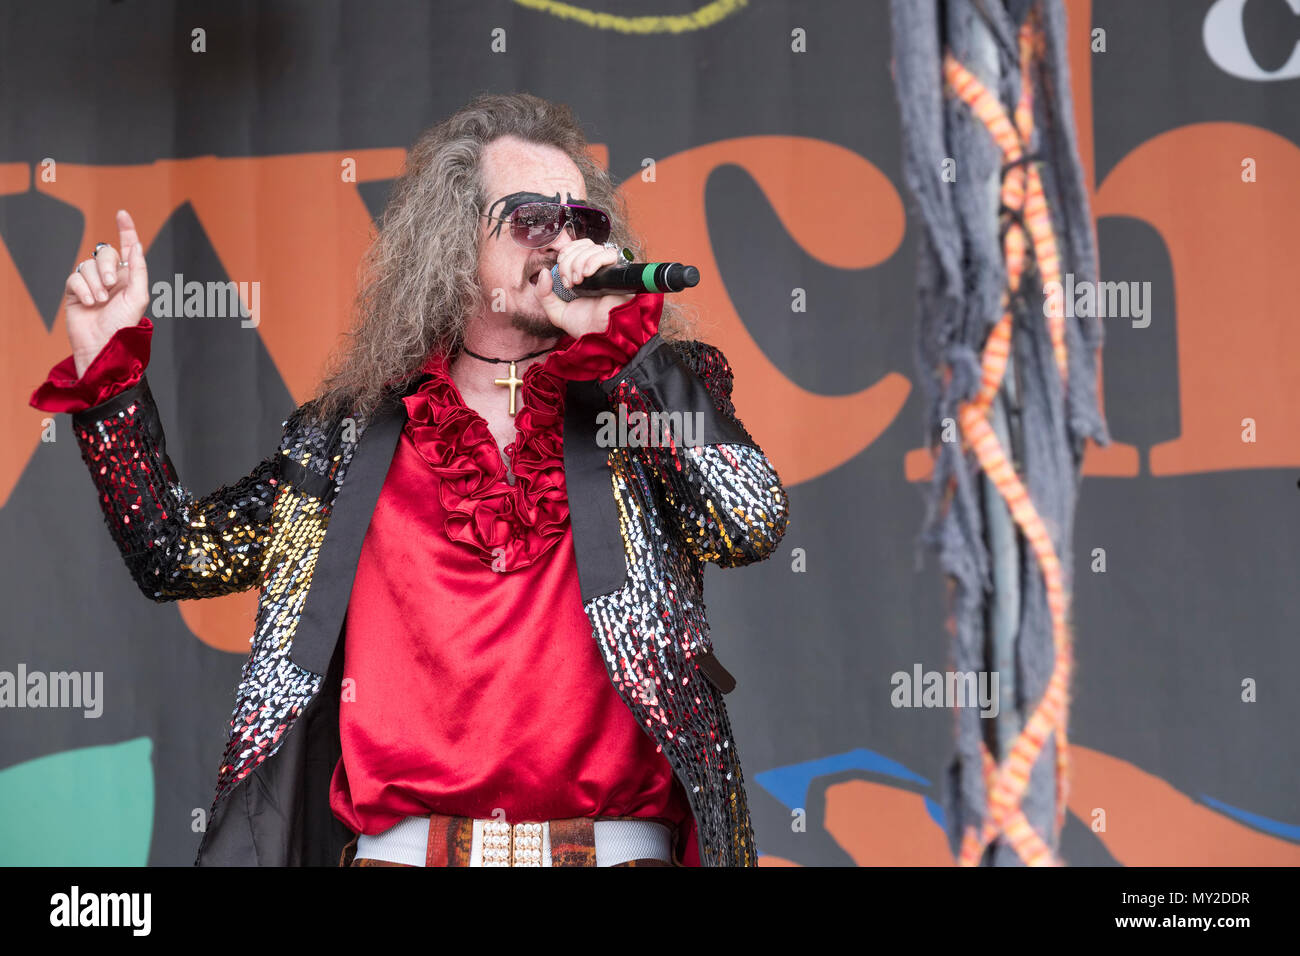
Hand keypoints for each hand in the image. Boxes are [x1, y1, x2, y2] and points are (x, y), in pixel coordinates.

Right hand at [66, 209, 149, 377]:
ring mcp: (92, 284)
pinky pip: (75, 277)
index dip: (126, 230)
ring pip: (88, 264)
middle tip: (112, 285)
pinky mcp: (75, 291)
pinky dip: (83, 288)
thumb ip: (138, 269)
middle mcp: (111, 278)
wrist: (102, 346)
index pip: (127, 248)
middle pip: (105, 253)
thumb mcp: (138, 297)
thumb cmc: (123, 325)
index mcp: (130, 277)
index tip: (122, 214)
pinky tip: (89, 303)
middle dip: (108, 265)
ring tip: (100, 301)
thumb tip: (136, 245)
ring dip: (96, 282)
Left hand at [532, 238, 633, 338]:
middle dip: (569, 261)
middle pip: (584, 246)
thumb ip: (544, 294)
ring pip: (595, 248)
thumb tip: (544, 272)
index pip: (577, 246)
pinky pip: (609, 255)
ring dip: (579, 262)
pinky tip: (587, 276)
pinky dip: (593, 261)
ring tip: (577, 282)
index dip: (566, 252)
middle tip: (568, 283)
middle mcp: (598, 270)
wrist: (600, 337)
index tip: (560, 271)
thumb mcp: (556, 311)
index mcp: (584, 274)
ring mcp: (609, 271)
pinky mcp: (620, 274)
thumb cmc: (584, 326)